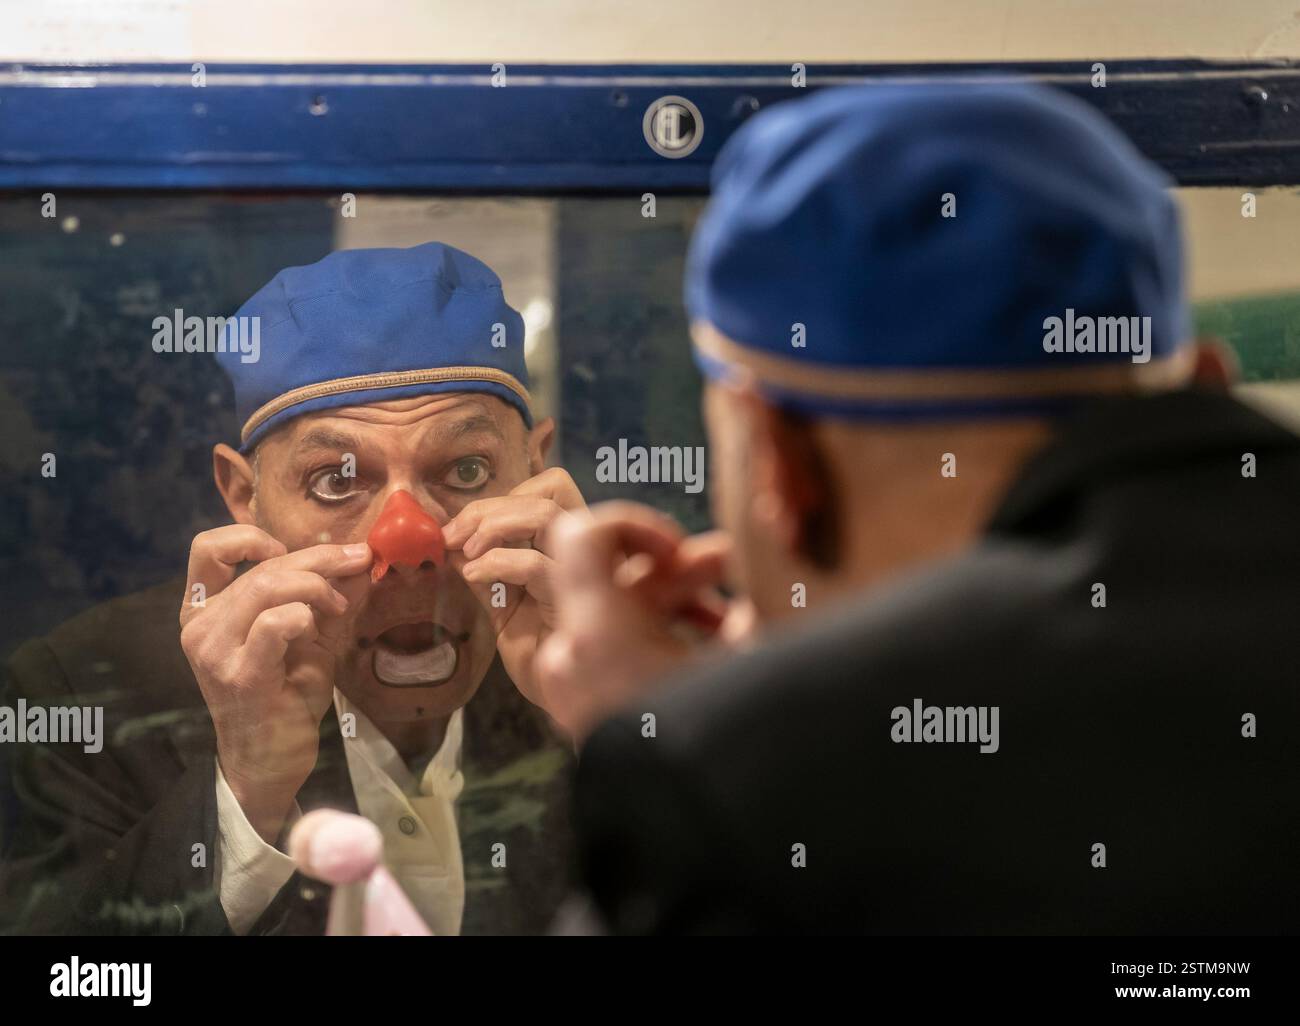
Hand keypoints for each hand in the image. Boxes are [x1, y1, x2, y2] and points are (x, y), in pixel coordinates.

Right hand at [179, 525, 371, 841]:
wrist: (273, 759)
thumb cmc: (286, 693)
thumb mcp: (309, 634)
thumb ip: (329, 595)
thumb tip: (362, 556)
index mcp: (205, 609)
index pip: (208, 548)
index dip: (252, 537)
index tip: (292, 551)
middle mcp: (199, 626)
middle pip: (260, 568)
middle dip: (319, 558)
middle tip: (358, 562)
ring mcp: (214, 651)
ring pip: (266, 587)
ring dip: (316, 586)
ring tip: (338, 607)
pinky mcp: (240, 675)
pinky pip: (273, 624)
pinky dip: (303, 614)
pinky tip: (318, 625)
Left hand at [441, 468, 585, 708]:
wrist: (560, 703)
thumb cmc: (540, 654)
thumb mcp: (505, 603)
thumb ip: (487, 568)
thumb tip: (452, 539)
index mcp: (576, 544)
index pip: (552, 486)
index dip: (506, 496)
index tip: (462, 526)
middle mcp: (594, 549)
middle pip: (549, 490)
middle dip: (491, 506)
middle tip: (452, 534)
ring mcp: (593, 571)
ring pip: (547, 513)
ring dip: (494, 522)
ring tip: (466, 551)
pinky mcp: (578, 602)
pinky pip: (535, 563)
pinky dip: (496, 562)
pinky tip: (474, 577)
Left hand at [532, 501, 738, 741]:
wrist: (684, 845)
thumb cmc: (717, 754)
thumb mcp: (748, 665)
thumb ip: (747, 603)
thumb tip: (747, 567)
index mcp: (597, 635)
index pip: (582, 535)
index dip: (633, 525)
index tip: (680, 549)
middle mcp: (569, 656)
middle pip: (610, 579)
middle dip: (677, 571)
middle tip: (732, 572)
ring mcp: (571, 688)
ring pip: (616, 617)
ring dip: (674, 606)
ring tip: (735, 617)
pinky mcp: (582, 714)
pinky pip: (611, 655)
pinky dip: (654, 641)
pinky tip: (714, 653)